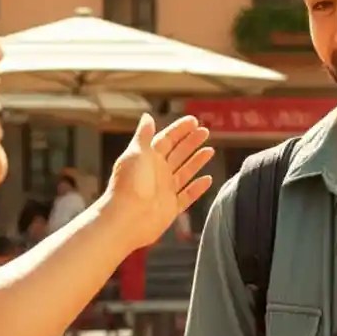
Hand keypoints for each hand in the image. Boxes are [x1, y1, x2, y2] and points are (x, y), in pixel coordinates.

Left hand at [102, 113, 213, 249]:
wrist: (126, 218)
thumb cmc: (129, 184)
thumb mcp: (136, 153)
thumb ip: (144, 135)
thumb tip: (147, 117)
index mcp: (147, 158)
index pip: (166, 139)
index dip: (180, 129)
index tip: (194, 120)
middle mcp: (157, 173)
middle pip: (178, 154)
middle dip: (191, 142)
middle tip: (205, 131)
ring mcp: (165, 190)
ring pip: (185, 172)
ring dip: (197, 161)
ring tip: (210, 150)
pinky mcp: (171, 207)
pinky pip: (187, 196)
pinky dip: (198, 188)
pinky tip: (208, 179)